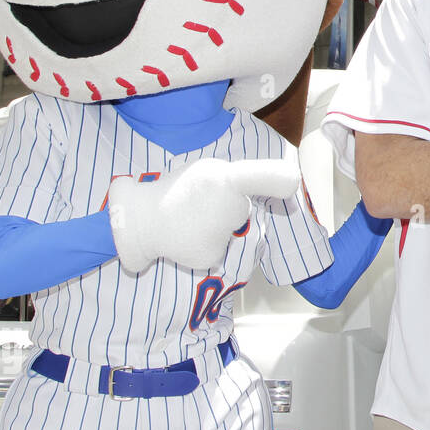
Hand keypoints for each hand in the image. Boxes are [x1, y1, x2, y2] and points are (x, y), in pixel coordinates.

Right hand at [107, 158, 299, 271]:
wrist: (136, 220)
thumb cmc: (176, 191)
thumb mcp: (208, 172)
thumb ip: (238, 181)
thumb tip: (271, 190)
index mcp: (225, 179)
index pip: (258, 177)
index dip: (277, 178)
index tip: (293, 179)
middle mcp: (229, 207)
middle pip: (243, 207)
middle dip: (228, 205)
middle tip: (198, 202)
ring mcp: (222, 234)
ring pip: (231, 229)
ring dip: (217, 224)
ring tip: (189, 218)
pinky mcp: (213, 256)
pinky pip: (222, 248)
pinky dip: (208, 245)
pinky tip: (187, 237)